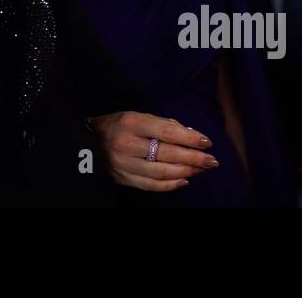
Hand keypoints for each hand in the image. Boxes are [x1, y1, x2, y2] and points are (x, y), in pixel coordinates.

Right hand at [90, 111, 217, 191]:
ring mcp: (124, 164)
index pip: (167, 132)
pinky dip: (171, 184)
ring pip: (161, 172)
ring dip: (186, 172)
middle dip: (193, 158)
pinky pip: (152, 185)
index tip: (206, 142)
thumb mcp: (138, 116)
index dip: (189, 138)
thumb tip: (190, 135)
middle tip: (211, 161)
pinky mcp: (123, 179)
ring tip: (201, 169)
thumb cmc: (119, 125)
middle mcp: (127, 144)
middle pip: (167, 154)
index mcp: (131, 123)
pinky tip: (184, 180)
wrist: (90, 141)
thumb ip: (164, 125)